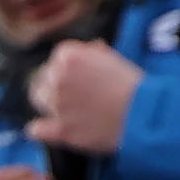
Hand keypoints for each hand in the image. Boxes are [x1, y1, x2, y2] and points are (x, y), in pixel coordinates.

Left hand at [25, 37, 137, 153]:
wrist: (144, 113)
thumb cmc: (133, 85)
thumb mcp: (113, 58)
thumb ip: (93, 54)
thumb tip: (89, 50)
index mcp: (69, 56)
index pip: (56, 59)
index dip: (68, 69)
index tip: (79, 76)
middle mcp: (58, 77)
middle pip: (44, 79)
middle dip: (56, 85)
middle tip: (75, 94)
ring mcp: (57, 104)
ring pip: (38, 100)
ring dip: (49, 104)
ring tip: (68, 109)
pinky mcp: (61, 129)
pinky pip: (36, 129)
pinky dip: (41, 129)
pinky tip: (49, 129)